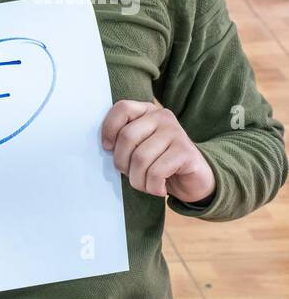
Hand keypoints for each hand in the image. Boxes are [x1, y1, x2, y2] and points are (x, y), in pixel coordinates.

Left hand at [100, 100, 214, 201]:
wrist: (192, 180)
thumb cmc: (157, 164)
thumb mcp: (136, 149)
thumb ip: (123, 141)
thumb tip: (106, 146)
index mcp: (147, 112)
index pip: (123, 108)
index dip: (109, 129)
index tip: (108, 148)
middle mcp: (162, 117)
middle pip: (127, 137)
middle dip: (122, 163)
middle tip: (130, 174)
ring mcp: (176, 132)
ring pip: (140, 158)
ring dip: (137, 180)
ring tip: (145, 184)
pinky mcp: (186, 151)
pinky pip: (156, 172)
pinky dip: (152, 187)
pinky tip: (159, 189)